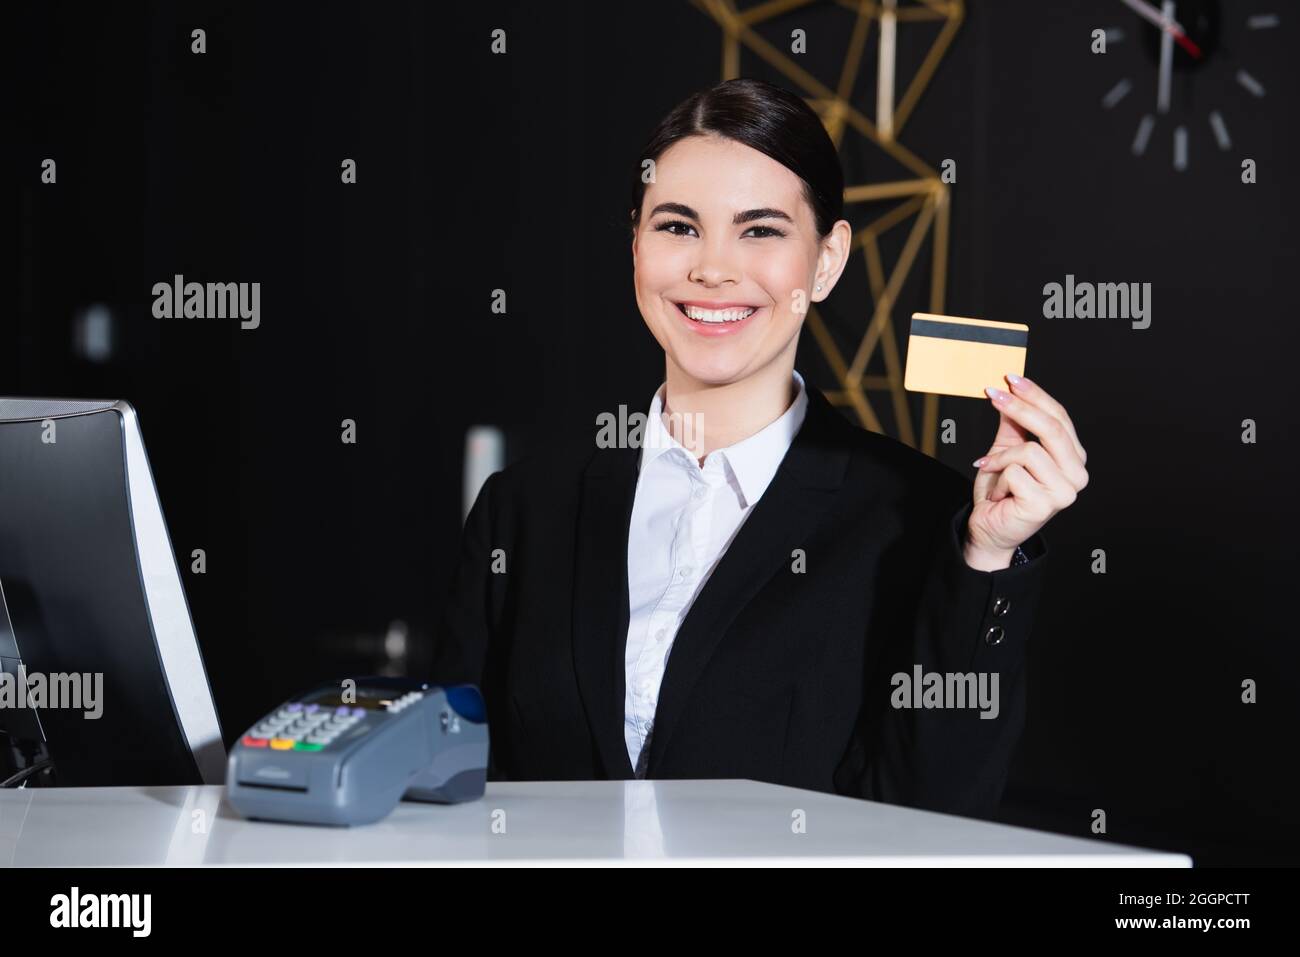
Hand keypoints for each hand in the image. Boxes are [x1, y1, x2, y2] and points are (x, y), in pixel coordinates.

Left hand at [964, 374, 1087, 567]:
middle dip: (1020, 407)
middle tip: (993, 394)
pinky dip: (997, 477)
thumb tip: (1010, 390)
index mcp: (1073, 457)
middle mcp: (1077, 474)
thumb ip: (1013, 424)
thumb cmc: (1001, 490)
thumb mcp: (1005, 450)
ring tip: (991, 471)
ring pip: (1029, 451)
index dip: (1035, 395)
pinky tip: (997, 492)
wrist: (988, 528)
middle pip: (1052, 428)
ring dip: (1001, 458)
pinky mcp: (1046, 505)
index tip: (1010, 378)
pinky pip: (1015, 473)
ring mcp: (1065, 492)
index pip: (1059, 418)